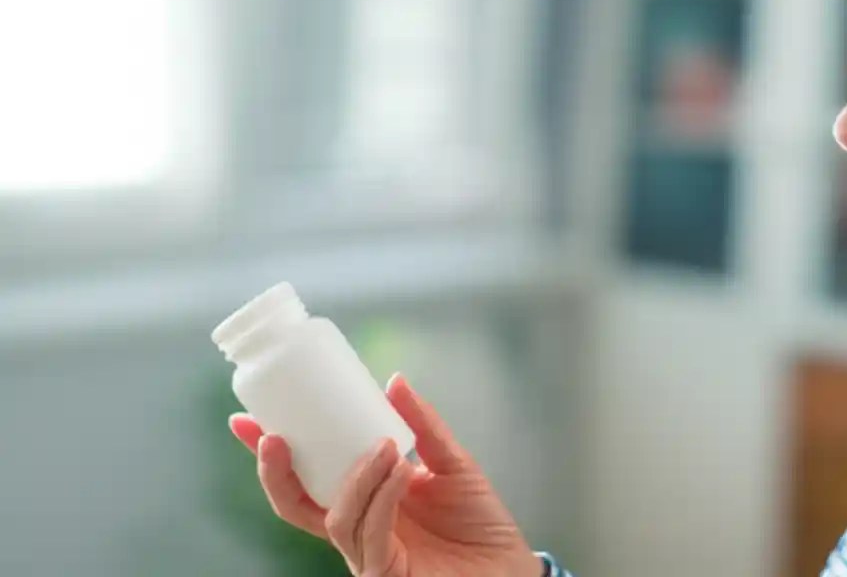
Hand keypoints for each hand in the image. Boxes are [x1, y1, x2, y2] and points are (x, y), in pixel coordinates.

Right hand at [228, 374, 543, 576]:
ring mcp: (368, 553)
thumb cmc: (478, 522)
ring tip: (384, 445)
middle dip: (275, 472)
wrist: (510, 567)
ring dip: (357, 476)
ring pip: (336, 517)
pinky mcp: (387, 572)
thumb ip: (423, 426)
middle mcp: (357, 527)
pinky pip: (372, 534)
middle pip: (295, 505)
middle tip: (273, 436)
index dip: (271, 454)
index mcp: (363, 500)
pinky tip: (401, 471)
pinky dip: (383, 497)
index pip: (306, 477)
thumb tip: (393, 380)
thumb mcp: (452, 462)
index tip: (245, 419)